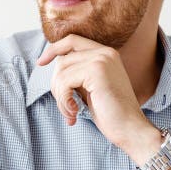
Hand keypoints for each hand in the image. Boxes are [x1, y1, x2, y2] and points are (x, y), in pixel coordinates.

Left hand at [37, 34, 159, 160]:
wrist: (130, 129)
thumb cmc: (110, 114)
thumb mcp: (90, 88)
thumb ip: (76, 73)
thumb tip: (51, 62)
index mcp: (105, 54)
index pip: (71, 40)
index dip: (53, 49)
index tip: (40, 63)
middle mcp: (105, 52)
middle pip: (62, 60)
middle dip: (56, 85)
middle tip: (66, 106)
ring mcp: (101, 59)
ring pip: (60, 72)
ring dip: (60, 97)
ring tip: (71, 112)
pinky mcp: (96, 70)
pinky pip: (64, 82)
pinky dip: (64, 100)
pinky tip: (74, 112)